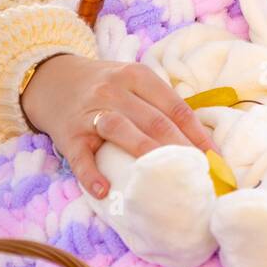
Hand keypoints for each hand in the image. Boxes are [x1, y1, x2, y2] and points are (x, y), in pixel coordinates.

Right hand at [20, 53, 216, 199]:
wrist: (52, 81)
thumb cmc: (106, 88)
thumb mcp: (134, 82)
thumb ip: (161, 104)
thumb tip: (202, 141)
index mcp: (138, 76)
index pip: (175, 107)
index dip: (197, 133)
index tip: (214, 158)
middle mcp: (114, 90)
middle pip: (154, 120)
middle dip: (181, 148)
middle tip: (200, 173)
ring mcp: (90, 111)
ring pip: (121, 131)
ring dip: (146, 154)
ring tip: (166, 177)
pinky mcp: (68, 134)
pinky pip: (80, 156)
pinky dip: (91, 174)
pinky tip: (104, 190)